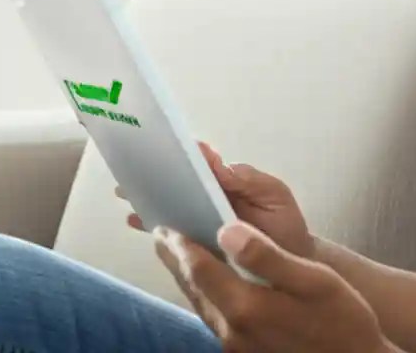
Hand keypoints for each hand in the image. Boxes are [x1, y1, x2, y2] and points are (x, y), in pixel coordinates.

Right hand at [118, 141, 314, 258]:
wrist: (290, 267)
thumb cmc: (284, 226)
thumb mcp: (273, 196)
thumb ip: (248, 179)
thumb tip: (217, 162)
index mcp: (227, 181)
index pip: (200, 163)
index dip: (180, 154)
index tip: (159, 148)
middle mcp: (210, 196)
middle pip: (178, 181)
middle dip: (154, 175)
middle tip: (130, 171)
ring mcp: (202, 219)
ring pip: (170, 204)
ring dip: (148, 197)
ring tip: (125, 194)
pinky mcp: (197, 243)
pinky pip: (172, 230)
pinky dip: (153, 224)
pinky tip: (135, 221)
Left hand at [155, 221, 397, 352]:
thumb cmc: (342, 318)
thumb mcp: (313, 280)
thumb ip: (266, 255)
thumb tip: (224, 230)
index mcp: (245, 305)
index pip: (199, 268)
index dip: (179, 244)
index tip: (164, 224)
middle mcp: (232, 330)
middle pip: (192, 287)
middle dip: (175, 259)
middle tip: (160, 234)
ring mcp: (236, 345)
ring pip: (200, 304)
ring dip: (187, 277)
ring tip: (178, 255)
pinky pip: (213, 318)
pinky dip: (203, 294)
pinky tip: (209, 286)